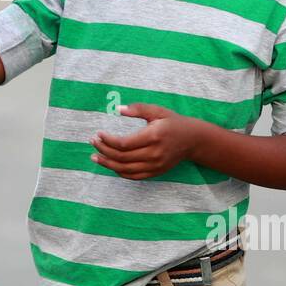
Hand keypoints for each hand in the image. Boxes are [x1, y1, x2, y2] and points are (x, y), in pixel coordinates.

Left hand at [89, 103, 212, 179]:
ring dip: (107, 164)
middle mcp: (154, 154)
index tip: (98, 134)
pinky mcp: (156, 172)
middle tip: (93, 142)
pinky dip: (119, 172)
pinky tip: (110, 165)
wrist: (193, 140)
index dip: (107, 140)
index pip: (123, 144)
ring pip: (125, 169)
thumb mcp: (157, 111)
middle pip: (121, 157)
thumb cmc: (173, 122)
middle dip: (104, 150)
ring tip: (95, 157)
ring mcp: (155, 166)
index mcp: (153, 137)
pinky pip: (134, 176)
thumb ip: (138, 109)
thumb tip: (118, 109)